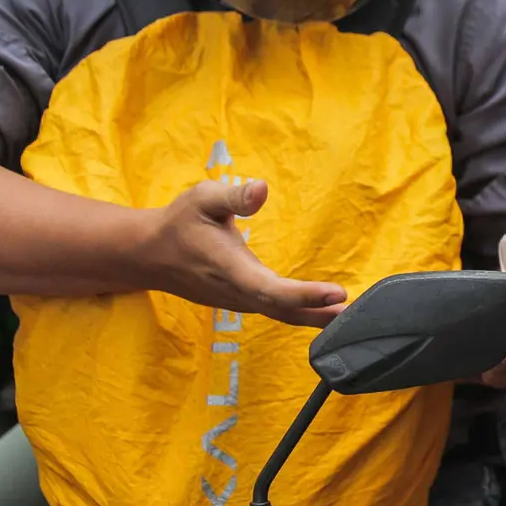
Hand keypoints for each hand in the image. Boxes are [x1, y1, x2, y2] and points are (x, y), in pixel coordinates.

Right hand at [140, 179, 345, 326]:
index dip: (304, 295)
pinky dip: (301, 313)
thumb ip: (234, 196)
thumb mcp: (203, 198)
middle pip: (283, 311)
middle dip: (320, 313)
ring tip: (350, 314)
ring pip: (280, 315)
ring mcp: (238, 302)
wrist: (150, 255)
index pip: (272, 289)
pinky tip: (324, 310)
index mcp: (231, 268)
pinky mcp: (241, 302)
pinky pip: (275, 312)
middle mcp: (237, 292)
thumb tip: (262, 189)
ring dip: (314, 317)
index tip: (337, 293)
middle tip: (356, 311)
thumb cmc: (180, 222)